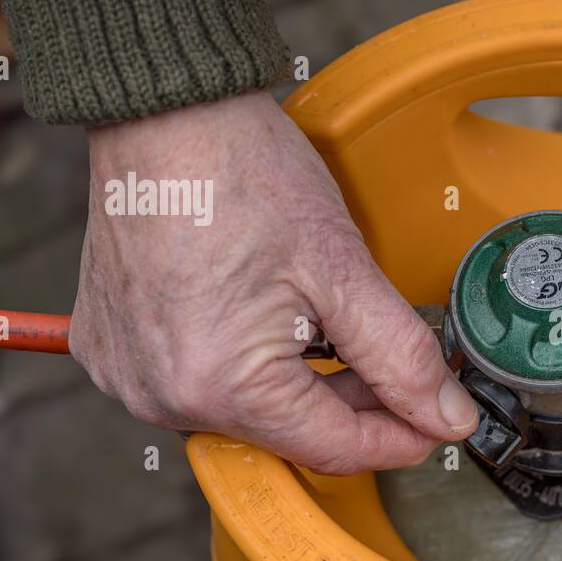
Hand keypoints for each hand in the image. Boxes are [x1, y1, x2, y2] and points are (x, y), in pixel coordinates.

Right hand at [71, 91, 476, 474]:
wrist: (162, 112)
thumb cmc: (242, 172)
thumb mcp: (344, 270)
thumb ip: (402, 357)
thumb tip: (447, 416)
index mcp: (221, 386)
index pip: (336, 448)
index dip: (401, 438)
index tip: (438, 421)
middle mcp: (164, 396)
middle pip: (292, 432)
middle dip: (354, 402)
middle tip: (397, 360)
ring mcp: (130, 375)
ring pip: (249, 411)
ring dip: (301, 381)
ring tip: (326, 320)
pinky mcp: (114, 350)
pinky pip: (199, 381)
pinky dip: (246, 361)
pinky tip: (270, 313)